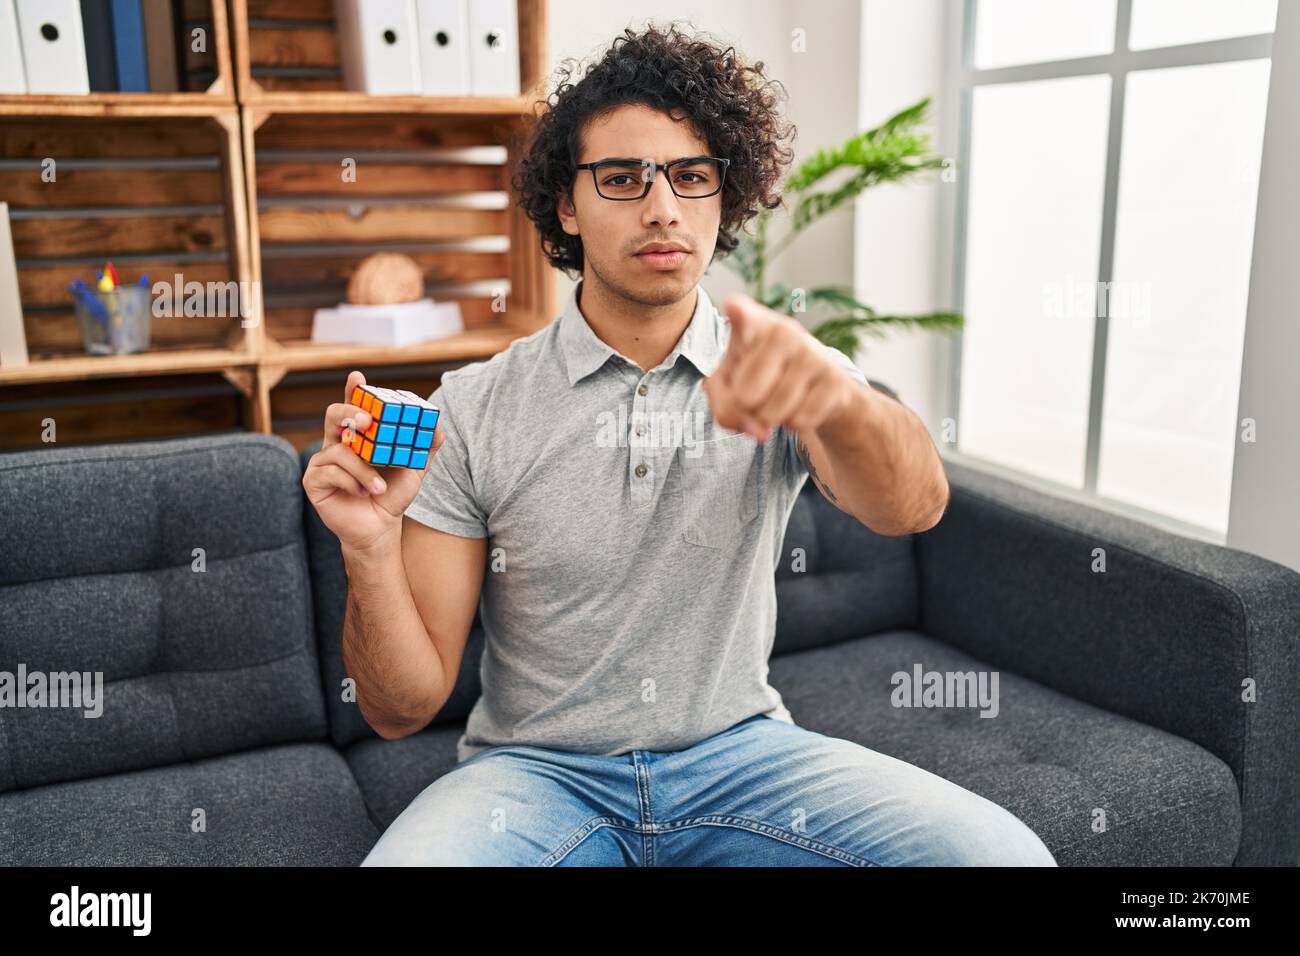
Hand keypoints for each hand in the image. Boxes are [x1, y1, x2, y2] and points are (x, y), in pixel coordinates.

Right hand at [302, 369, 442, 552]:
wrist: (381, 527)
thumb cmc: (393, 494)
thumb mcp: (414, 468)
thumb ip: (424, 446)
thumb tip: (438, 424)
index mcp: (359, 436)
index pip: (354, 407)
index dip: (353, 391)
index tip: (358, 378)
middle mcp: (337, 444)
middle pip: (333, 415)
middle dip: (349, 412)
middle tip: (366, 419)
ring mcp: (323, 461)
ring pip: (338, 450)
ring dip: (363, 469)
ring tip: (379, 488)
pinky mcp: (313, 480)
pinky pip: (329, 472)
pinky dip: (351, 482)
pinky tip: (362, 494)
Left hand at [703, 294, 856, 442]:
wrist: (817, 387)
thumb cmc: (759, 379)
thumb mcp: (728, 388)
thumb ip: (725, 407)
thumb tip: (759, 430)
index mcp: (752, 324)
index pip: (741, 315)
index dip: (738, 314)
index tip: (734, 309)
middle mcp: (782, 330)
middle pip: (744, 396)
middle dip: (747, 409)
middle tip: (757, 394)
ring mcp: (811, 352)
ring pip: (771, 413)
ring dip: (771, 418)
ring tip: (779, 397)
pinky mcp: (834, 378)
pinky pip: (799, 420)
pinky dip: (795, 423)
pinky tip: (801, 403)